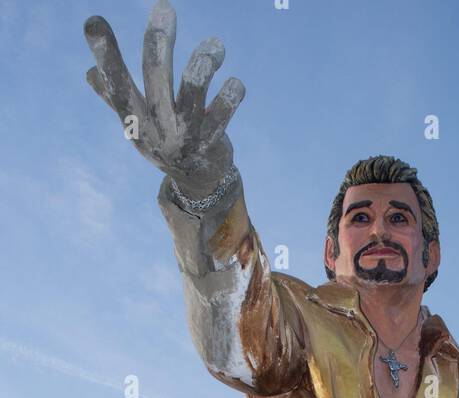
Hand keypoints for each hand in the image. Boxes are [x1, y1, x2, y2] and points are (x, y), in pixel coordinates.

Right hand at [84, 1, 244, 196]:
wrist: (198, 185)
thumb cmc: (165, 144)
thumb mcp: (138, 124)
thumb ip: (116, 97)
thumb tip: (89, 72)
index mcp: (136, 119)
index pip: (116, 83)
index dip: (106, 55)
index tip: (93, 21)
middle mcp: (159, 127)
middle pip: (156, 77)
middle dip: (159, 41)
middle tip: (165, 7)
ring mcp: (186, 136)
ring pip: (194, 88)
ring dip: (205, 60)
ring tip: (216, 46)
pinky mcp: (212, 142)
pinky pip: (224, 111)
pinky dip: (232, 93)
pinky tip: (235, 84)